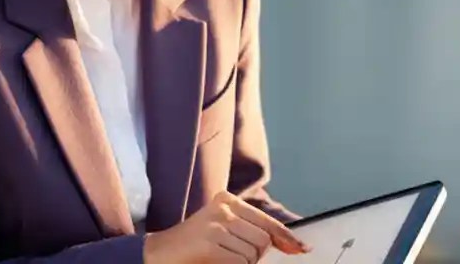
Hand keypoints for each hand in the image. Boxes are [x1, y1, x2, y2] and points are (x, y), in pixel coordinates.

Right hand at [143, 191, 310, 263]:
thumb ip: (250, 232)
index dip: (286, 238)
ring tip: (220, 260)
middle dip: (256, 256)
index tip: (301, 249)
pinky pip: (240, 263)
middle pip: (263, 240)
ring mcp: (216, 226)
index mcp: (227, 201)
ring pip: (253, 254)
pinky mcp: (210, 245)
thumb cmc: (193, 247)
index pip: (267, 221)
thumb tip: (290, 245)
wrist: (158, 255)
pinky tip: (215, 263)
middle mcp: (223, 209)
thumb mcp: (222, 230)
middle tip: (232, 258)